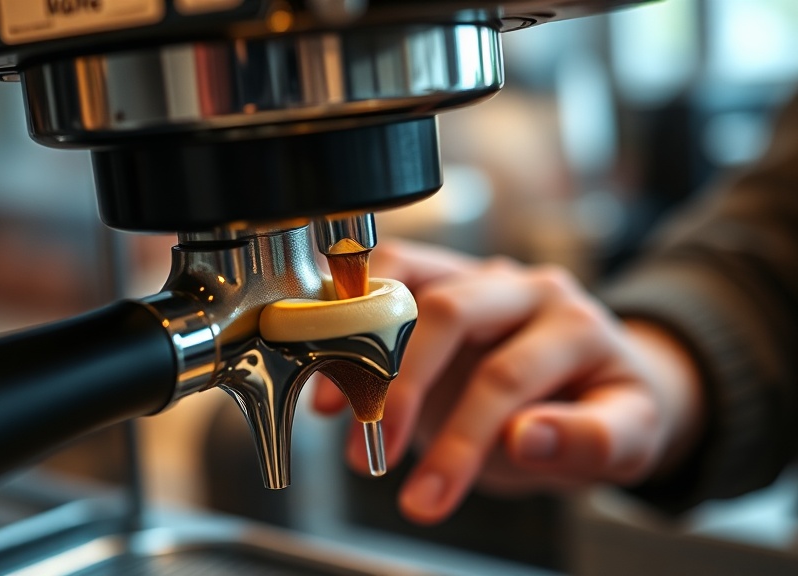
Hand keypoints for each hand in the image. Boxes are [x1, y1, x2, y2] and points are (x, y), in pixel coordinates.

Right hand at [313, 239, 704, 523]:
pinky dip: (343, 311)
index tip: (431, 495)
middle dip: (401, 388)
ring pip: (405, 278)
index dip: (462, 438)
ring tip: (330, 413)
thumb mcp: (627, 440)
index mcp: (574, 325)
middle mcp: (522, 288)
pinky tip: (326, 363)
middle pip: (451, 313)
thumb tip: (526, 436)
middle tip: (374, 457)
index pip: (506, 375)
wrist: (587, 380)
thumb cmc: (603, 409)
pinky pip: (382, 273)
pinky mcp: (435, 277)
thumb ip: (587, 440)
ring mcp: (474, 276)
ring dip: (357, 345)